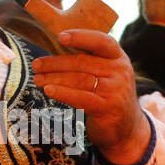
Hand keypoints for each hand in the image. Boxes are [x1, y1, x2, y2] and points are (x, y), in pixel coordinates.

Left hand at [32, 29, 147, 164]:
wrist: (127, 128)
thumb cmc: (109, 96)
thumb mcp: (107, 74)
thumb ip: (90, 61)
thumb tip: (57, 48)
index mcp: (118, 57)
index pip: (101, 41)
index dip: (81, 37)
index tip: (60, 36)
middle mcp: (120, 71)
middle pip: (82, 62)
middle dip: (55, 63)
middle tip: (37, 65)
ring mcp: (115, 90)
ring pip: (78, 79)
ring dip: (53, 78)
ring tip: (37, 80)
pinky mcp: (108, 108)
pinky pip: (80, 97)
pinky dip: (62, 93)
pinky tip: (49, 90)